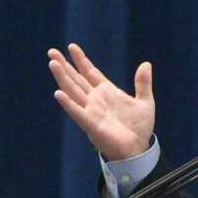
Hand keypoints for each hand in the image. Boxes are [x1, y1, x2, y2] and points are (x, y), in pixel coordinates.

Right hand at [47, 43, 154, 160]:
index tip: (71, 47)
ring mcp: (91, 111)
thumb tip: (146, 64)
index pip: (90, 72)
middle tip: (51, 51)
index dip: (81, 60)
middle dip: (64, 65)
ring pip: (73, 91)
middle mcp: (96, 100)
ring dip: (62, 78)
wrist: (138, 150)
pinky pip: (77, 112)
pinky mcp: (91, 124)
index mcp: (107, 92)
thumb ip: (143, 84)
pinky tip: (58, 93)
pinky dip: (68, 103)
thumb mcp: (145, 103)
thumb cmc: (139, 129)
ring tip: (53, 64)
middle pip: (76, 79)